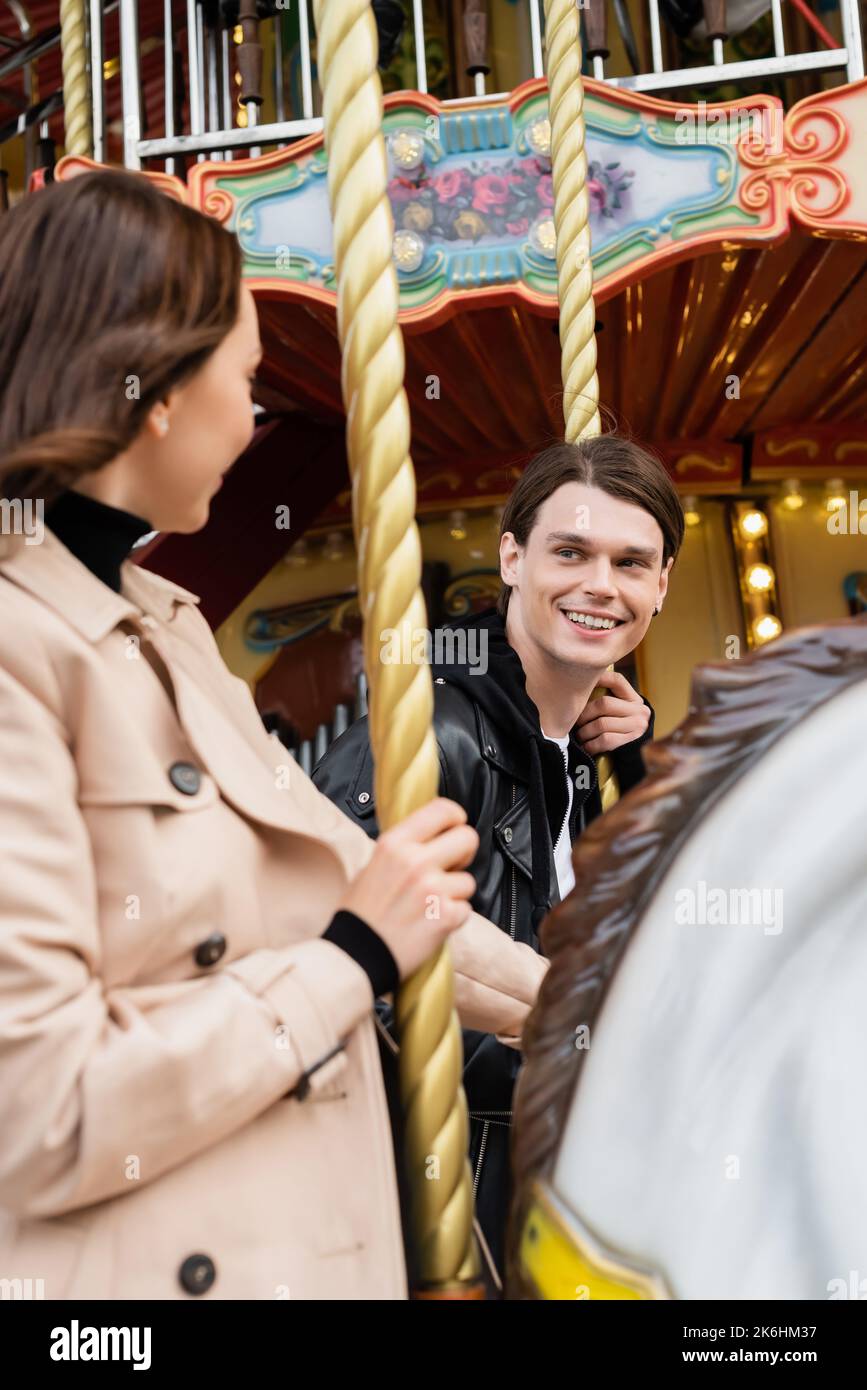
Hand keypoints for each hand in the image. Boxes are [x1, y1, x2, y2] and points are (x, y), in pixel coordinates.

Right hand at [339, 798, 478, 980]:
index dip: (455, 818)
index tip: (454, 828)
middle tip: (450, 867)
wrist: (356, 955)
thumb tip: (431, 834)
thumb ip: (403, 848)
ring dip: (454, 894)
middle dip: (464, 854)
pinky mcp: (445, 916)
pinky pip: (466, 909)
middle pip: (467, 838)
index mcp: (395, 843)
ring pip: (468, 881)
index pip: (442, 809)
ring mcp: (432, 889)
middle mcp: (415, 861)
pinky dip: (452, 918)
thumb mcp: (373, 865)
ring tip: (429, 906)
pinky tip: (430, 923)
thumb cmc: (361, 913)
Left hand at [575, 670, 650, 754]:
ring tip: (580, 736)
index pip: (617, 681)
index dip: (599, 678)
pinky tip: (586, 746)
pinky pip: (605, 740)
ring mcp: (637, 726)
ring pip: (602, 723)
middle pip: (604, 703)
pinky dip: (591, 744)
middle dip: (584, 714)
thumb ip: (607, 700)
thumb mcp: (619, 713)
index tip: (581, 683)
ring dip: (585, 732)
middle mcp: (639, 710)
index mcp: (634, 699)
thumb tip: (576, 689)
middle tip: (576, 722)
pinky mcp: (631, 742)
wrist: (635, 756)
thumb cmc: (619, 731)